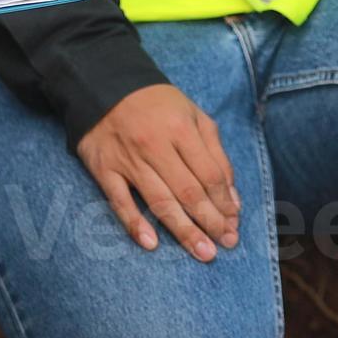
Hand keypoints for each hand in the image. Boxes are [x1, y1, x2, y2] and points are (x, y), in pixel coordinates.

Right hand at [75, 83, 241, 261]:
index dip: (224, 202)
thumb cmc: (157, 104)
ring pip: (160, 201)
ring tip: (203, 252)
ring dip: (184, 230)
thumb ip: (215, 154)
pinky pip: (120, 201)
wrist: (103, 85)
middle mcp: (156, 146)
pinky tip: (151, 243)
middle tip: (225, 245)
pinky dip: (134, 224)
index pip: (209, 175)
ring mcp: (128, 160)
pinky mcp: (105, 169)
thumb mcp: (193, 116)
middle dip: (210, 222)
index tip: (234, 224)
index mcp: (181, 129)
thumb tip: (231, 198)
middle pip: (189, 192)